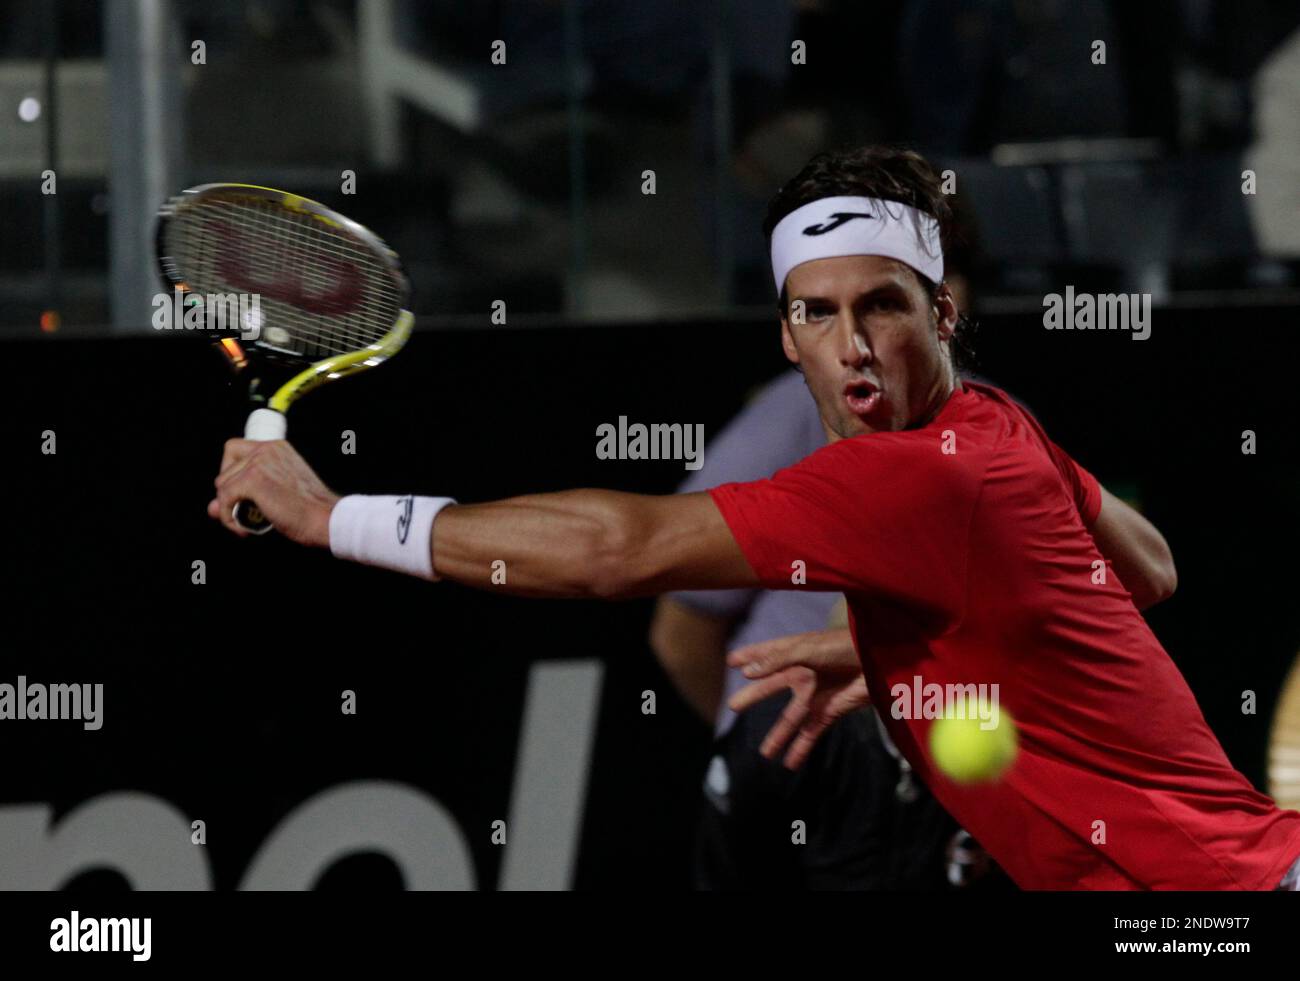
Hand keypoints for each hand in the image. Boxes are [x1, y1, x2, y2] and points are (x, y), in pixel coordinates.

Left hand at [208, 439, 338, 546]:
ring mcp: (258, 462)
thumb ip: (243, 497)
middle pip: (224, 471)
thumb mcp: (275, 496)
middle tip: (245, 515)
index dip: (231, 473)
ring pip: (222, 487)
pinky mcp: (252, 479)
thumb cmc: (309, 512)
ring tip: (250, 524)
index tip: (242, 494)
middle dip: (228, 497)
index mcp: (276, 448)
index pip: (234, 450)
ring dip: (230, 510)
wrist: (327, 520)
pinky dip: (230, 519)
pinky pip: (225, 500)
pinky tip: (246, 530)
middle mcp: (266, 449)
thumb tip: (212, 508)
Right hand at [726, 627, 868, 769]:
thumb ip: (777, 660)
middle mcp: (803, 673)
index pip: (767, 653)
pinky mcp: (831, 710)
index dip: (750, 655)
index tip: (730, 661)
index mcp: (796, 652)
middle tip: (732, 705)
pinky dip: (801, 748)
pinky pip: (812, 732)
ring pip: (791, 718)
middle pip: (772, 688)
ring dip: (778, 736)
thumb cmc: (845, 646)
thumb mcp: (808, 648)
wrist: (882, 660)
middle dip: (753, 696)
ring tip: (764, 754)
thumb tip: (747, 673)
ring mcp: (817, 694)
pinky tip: (790, 764)